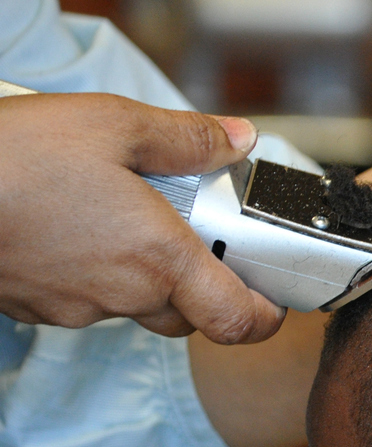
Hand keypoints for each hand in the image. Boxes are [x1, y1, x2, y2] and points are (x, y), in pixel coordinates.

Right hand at [0, 93, 284, 343]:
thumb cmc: (13, 155)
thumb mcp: (112, 125)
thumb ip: (186, 138)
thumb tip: (240, 139)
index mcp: (159, 257)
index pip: (237, 321)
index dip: (265, 318)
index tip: (272, 298)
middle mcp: (123, 295)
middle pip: (188, 313)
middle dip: (200, 282)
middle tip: (192, 233)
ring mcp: (74, 308)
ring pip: (133, 306)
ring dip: (142, 274)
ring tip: (120, 215)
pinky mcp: (33, 307)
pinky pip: (83, 300)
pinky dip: (92, 272)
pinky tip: (71, 226)